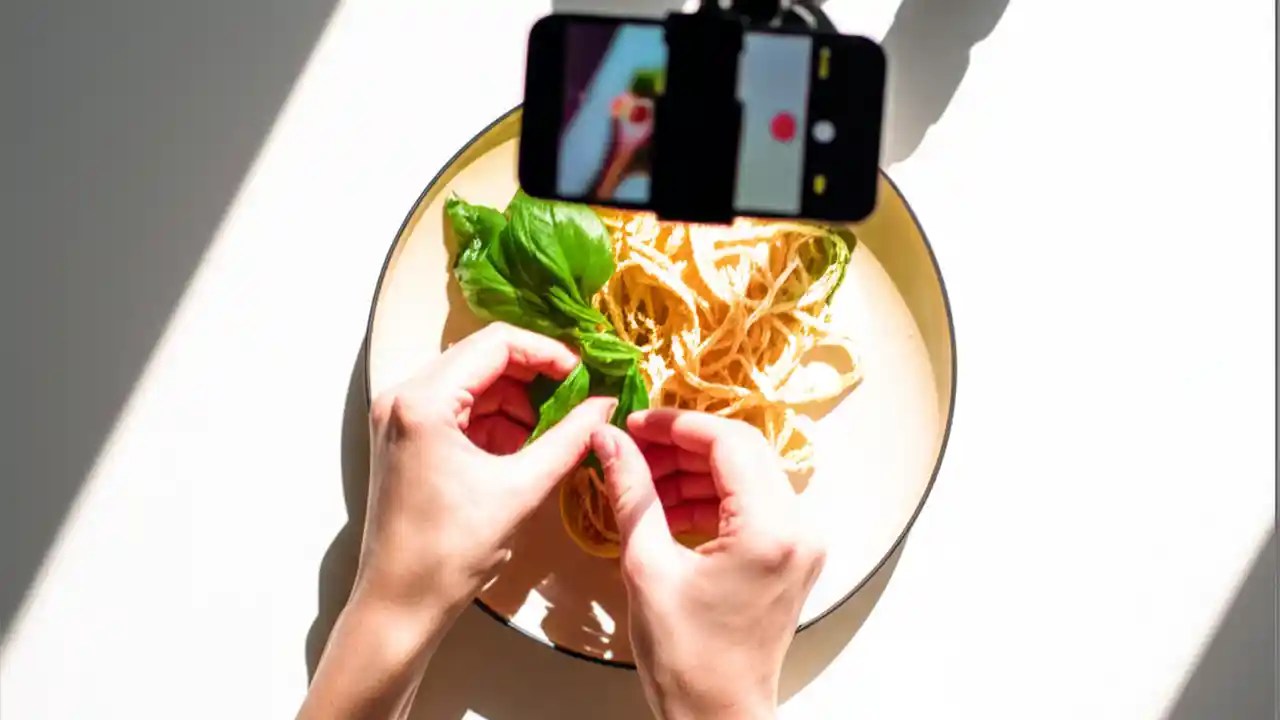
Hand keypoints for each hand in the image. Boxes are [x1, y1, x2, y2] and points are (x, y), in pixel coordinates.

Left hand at [358, 321, 615, 619]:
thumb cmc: (450, 552)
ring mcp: (399, 417)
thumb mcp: (521, 489)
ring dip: (515, 400)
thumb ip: (568, 439)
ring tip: (553, 431)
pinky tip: (523, 447)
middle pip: (481, 357)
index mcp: (423, 402)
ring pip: (471, 383)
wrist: (399, 603)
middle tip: (575, 399)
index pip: (496, 344)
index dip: (547, 353)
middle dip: (533, 376)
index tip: (583, 376)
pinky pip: (458, 409)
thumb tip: (605, 405)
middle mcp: (402, 397)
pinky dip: (494, 421)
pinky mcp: (404, 438)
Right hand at [593, 410, 825, 719]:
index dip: (677, 424)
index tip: (635, 424)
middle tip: (635, 448)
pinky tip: (671, 505)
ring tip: (645, 478)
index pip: (729, 442)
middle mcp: (799, 529)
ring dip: (697, 469)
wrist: (718, 716)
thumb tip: (609, 438)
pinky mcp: (793, 556)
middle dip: (685, 444)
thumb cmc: (684, 656)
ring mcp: (802, 543)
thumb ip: (631, 491)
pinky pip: (755, 503)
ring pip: (750, 474)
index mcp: (770, 530)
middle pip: (744, 452)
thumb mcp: (647, 564)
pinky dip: (714, 495)